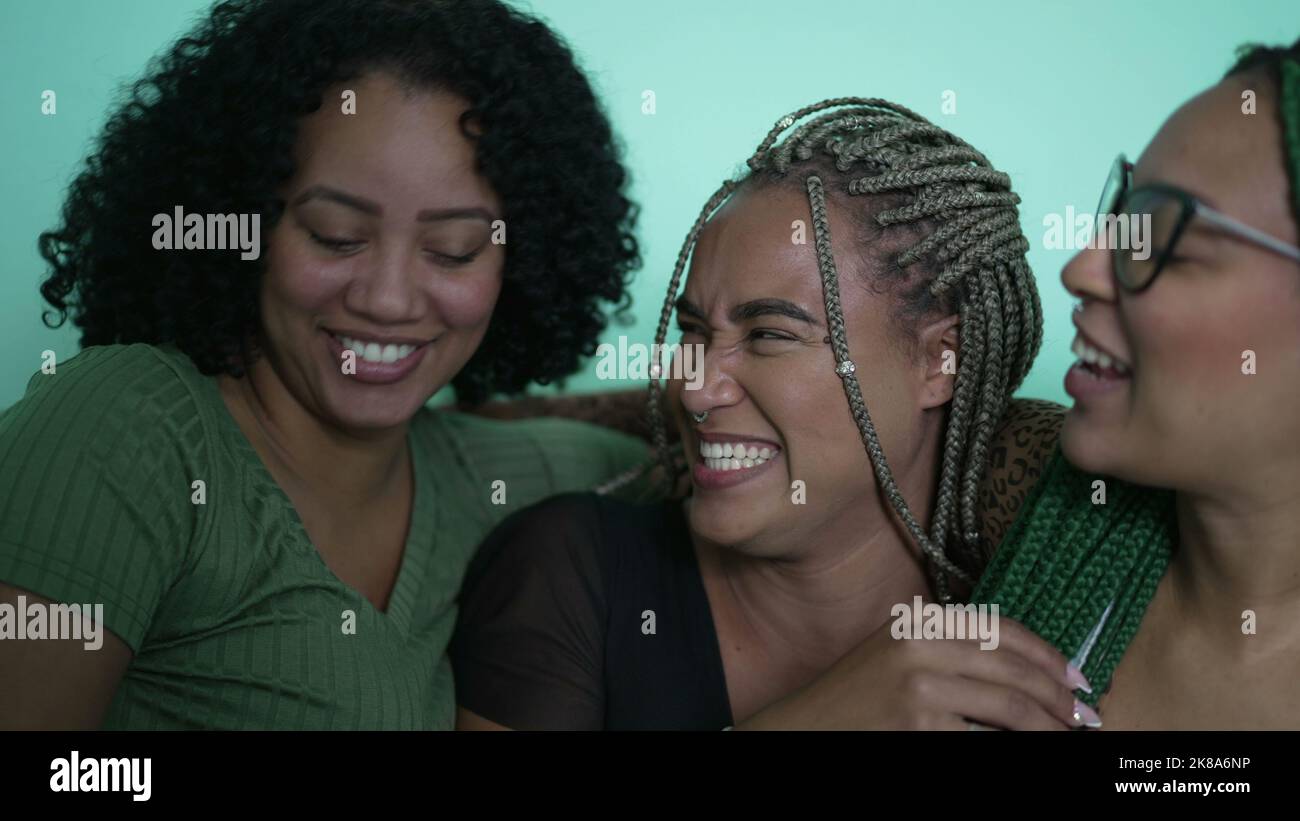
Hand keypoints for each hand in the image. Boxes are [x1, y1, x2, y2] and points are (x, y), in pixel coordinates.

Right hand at [736, 615, 1095, 729]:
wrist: (805, 729)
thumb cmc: (854, 699)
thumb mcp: (894, 654)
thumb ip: (944, 648)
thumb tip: (1021, 668)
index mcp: (918, 622)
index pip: (1000, 629)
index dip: (1047, 654)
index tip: (1076, 677)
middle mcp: (920, 645)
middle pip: (1012, 669)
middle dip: (1058, 696)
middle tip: (1085, 717)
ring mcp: (919, 688)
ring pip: (1009, 708)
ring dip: (1048, 726)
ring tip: (1066, 736)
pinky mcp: (919, 726)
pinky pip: (984, 739)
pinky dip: (1013, 745)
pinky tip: (1026, 748)